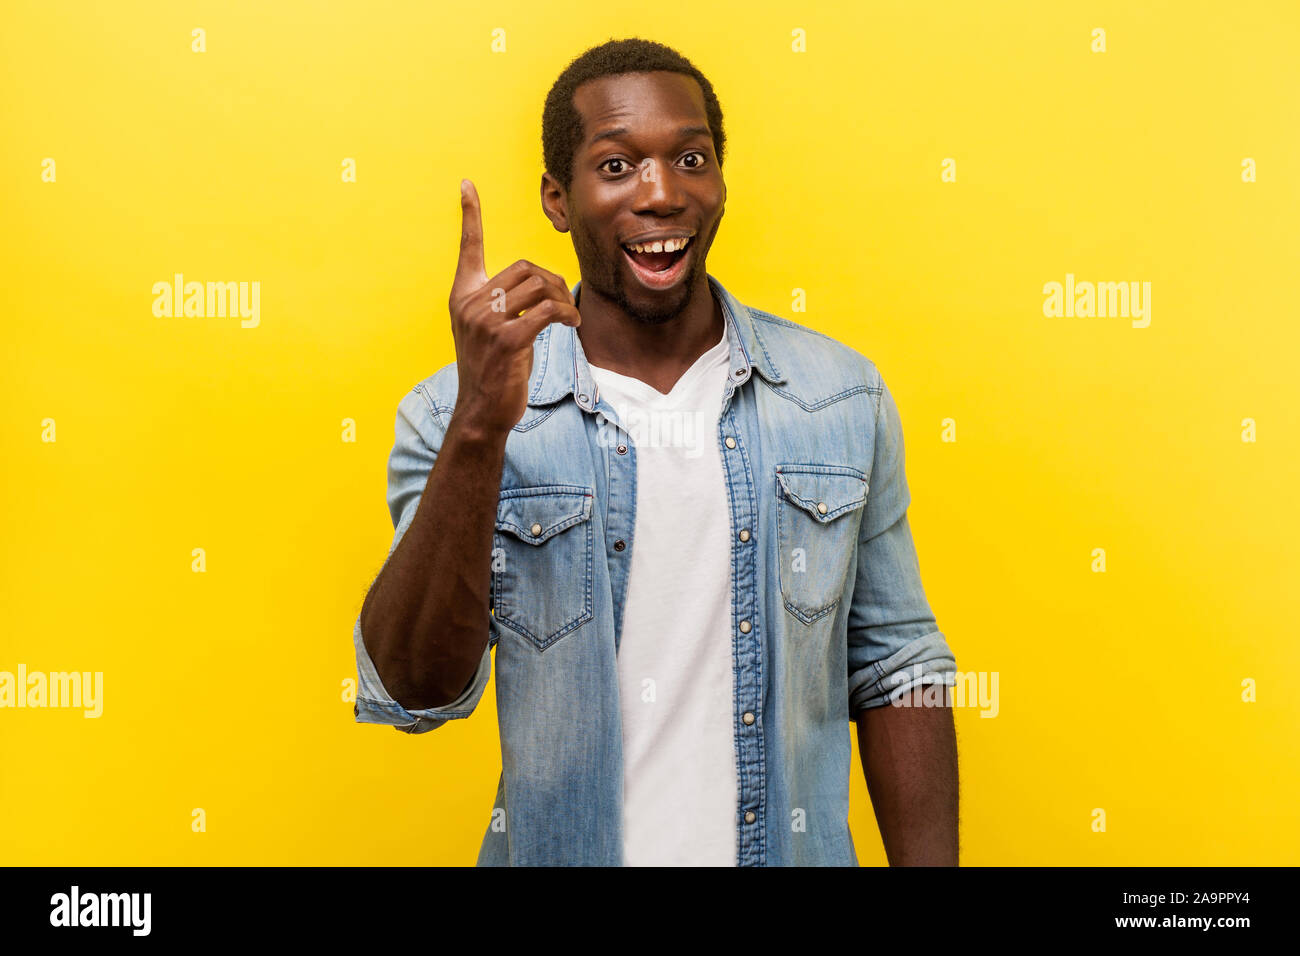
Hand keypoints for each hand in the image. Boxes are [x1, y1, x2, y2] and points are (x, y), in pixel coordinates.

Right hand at [447, 179, 579, 437]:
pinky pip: (546, 311)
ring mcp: (486, 322)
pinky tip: (571, 324)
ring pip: (538, 286)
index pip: (468, 248)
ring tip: (568, 318)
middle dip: (553, 282)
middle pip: (525, 268)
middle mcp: (470, 304)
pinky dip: (566, 314)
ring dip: (562, 298)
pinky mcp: (506, 340)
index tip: (467, 185)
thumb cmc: (493, 370)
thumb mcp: (491, 330)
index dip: (469, 215)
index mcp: (463, 296)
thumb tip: (537, 286)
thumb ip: (504, 303)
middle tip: (564, 304)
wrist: (481, 411)